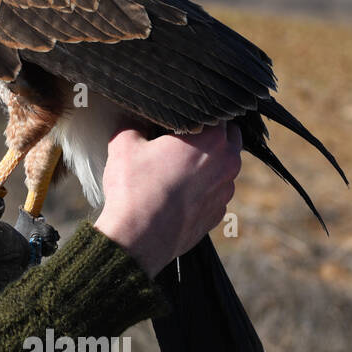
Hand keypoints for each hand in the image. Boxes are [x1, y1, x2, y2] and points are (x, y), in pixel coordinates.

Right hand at [93, 121, 241, 277]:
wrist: (137, 239)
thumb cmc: (134, 189)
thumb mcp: (123, 145)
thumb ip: (133, 124)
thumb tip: (135, 120)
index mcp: (210, 138)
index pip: (217, 112)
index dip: (197, 112)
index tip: (179, 117)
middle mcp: (227, 162)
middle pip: (228, 137)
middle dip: (210, 135)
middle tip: (181, 139)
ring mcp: (225, 190)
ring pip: (224, 166)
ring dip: (207, 163)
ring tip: (176, 169)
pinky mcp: (218, 213)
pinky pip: (214, 192)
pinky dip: (202, 189)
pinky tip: (177, 193)